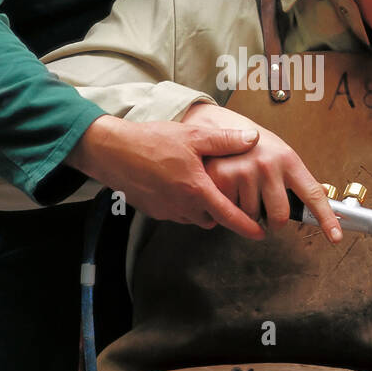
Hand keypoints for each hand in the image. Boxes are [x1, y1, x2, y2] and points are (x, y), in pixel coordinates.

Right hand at [65, 111, 266, 236]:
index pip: (228, 216)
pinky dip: (183, 205)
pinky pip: (176, 213)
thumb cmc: (151, 141)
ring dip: (201, 208)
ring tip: (202, 187)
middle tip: (228, 196)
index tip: (260, 234)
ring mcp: (166, 211)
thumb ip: (225, 141)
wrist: (111, 151)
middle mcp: (182, 206)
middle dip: (222, 212)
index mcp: (196, 189)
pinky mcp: (153, 211)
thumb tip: (254, 139)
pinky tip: (178, 185)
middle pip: (212, 218)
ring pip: (193, 217)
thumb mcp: (193, 136)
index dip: (246, 227)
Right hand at [195, 102, 342, 242]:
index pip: (312, 194)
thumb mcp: (276, 154)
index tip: (335, 236)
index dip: (325, 218)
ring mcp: (245, 170)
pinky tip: (227, 188)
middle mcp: (268, 164)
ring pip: (252, 217)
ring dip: (246, 210)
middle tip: (264, 207)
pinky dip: (228, 206)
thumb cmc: (248, 145)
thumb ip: (292, 177)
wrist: (215, 126)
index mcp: (287, 158)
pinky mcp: (223, 178)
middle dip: (273, 221)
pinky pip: (231, 212)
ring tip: (240, 187)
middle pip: (279, 216)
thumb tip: (316, 199)